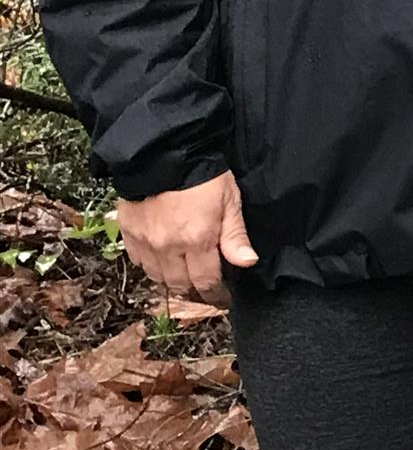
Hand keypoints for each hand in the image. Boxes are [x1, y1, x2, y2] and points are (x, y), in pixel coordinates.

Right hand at [117, 171, 257, 306]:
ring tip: (184, 277)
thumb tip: (247, 263)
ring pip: (156, 277)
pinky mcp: (128, 232)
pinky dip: (150, 265)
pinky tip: (161, 260)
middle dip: (194, 290)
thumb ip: (235, 235)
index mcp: (197, 240)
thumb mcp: (230, 200)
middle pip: (179, 285)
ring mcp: (145, 241)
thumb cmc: (204, 174)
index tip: (222, 298)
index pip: (206, 281)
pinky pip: (138, 261)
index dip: (215, 294)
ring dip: (171, 281)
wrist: (164, 151)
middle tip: (204, 288)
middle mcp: (168, 247)